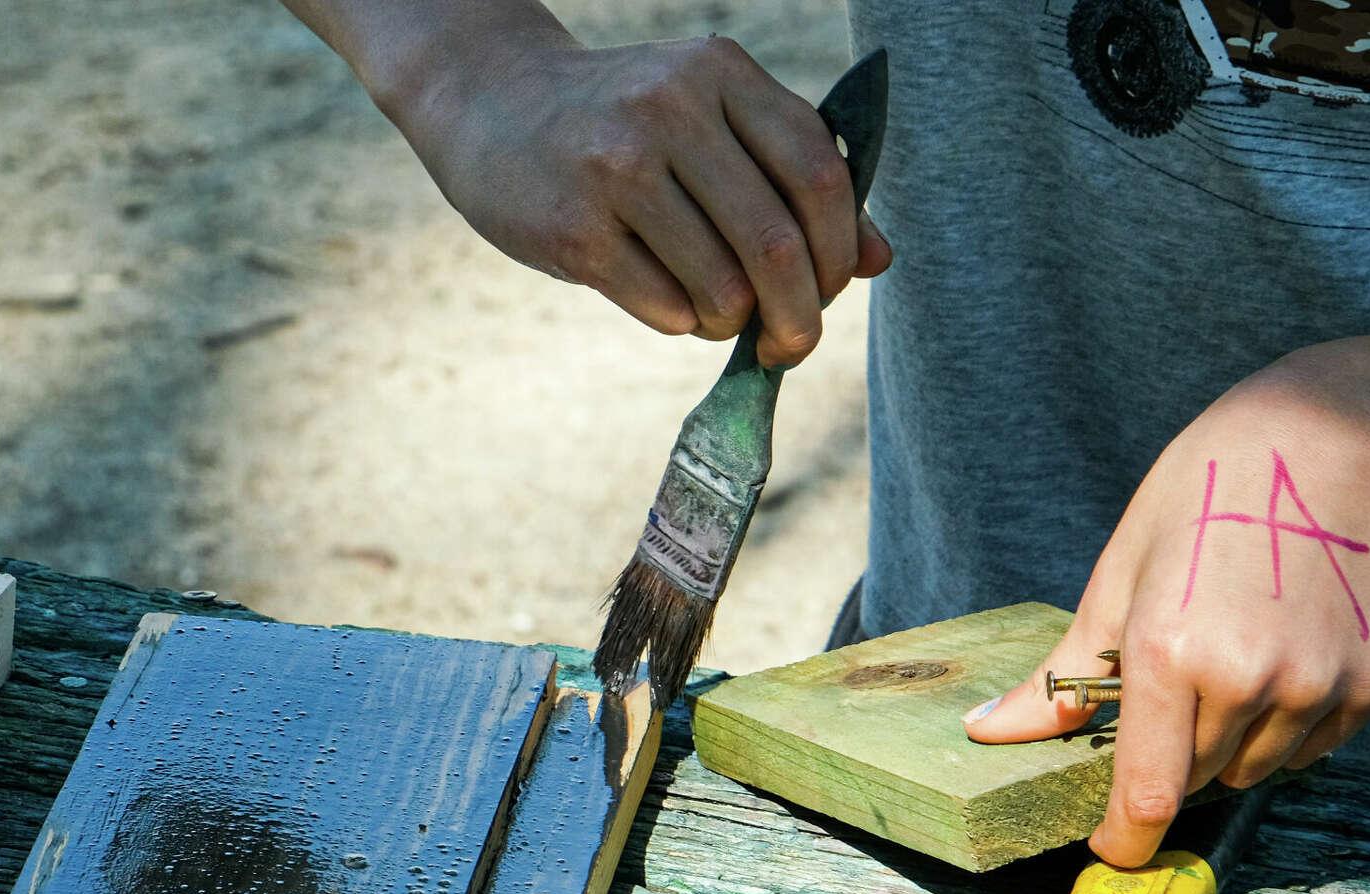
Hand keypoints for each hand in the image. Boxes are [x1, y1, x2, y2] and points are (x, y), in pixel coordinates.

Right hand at [402, 34, 889, 365]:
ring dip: (735, 324)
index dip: (838, 252)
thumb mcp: (714, 124)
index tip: (830, 289)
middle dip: (800, 316)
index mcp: (719, 73)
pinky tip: (669, 300)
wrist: (490, 103)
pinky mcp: (573, 227)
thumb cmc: (628, 127)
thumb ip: (797, 181)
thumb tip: (879, 259)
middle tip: (794, 344)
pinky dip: (685, 323)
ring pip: (723, 288)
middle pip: (777, 244)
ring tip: (721, 314)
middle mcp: (668, 110)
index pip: (820, 176)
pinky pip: (667, 309)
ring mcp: (614, 167)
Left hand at [965, 370, 1369, 866]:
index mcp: (1167, 650)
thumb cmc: (1202, 499)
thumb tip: (988, 732)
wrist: (1325, 446)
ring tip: (1238, 652)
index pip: (1148, 794)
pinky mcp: (1368, 686)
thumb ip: (1062, 672)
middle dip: (1174, 755)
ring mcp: (1313, 685)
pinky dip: (1289, 725)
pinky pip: (1310, 749)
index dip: (1126, 838)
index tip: (1113, 848)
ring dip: (1233, 741)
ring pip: (1253, 769)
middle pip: (1196, 780)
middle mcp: (1244, 678)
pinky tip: (1286, 651)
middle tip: (1182, 677)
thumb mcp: (1119, 574)